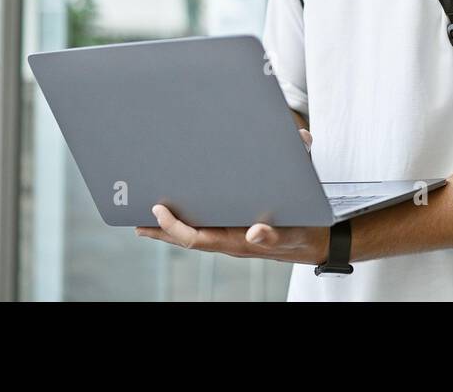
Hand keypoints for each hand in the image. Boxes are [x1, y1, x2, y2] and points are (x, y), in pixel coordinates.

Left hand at [134, 127, 327, 264]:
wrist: (316, 239)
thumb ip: (276, 232)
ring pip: (194, 234)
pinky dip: (188, 222)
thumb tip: (255, 231)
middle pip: (188, 239)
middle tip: (136, 220)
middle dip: (162, 231)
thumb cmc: (303, 230)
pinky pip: (206, 228)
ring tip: (146, 219)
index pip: (198, 238)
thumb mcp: (294, 230)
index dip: (175, 227)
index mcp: (238, 242)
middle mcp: (230, 241)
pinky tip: (178, 213)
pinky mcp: (236, 230)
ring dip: (170, 228)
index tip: (158, 210)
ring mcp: (231, 237)